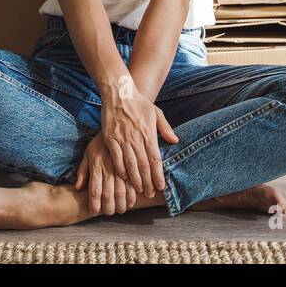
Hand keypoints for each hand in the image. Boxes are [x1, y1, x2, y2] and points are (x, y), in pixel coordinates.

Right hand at [76, 95, 179, 213]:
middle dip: (147, 182)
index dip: (158, 175)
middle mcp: (136, 137)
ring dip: (135, 179)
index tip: (160, 187)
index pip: (155, 159)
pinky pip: (116, 157)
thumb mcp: (156, 112)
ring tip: (138, 190)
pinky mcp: (110, 137)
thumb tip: (175, 140)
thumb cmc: (139, 103)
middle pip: (143, 165)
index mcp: (149, 133)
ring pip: (130, 164)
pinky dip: (120, 168)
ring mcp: (123, 138)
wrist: (119, 92)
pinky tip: (123, 178)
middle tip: (149, 193)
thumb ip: (165, 128)